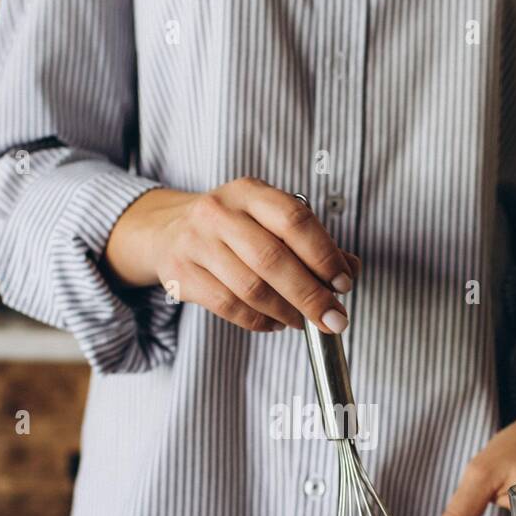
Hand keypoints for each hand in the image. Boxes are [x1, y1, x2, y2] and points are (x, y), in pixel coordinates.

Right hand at [104, 177, 359, 332]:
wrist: (166, 230)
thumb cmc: (231, 228)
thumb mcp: (267, 218)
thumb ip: (310, 242)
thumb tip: (349, 270)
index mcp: (250, 192)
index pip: (294, 220)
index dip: (324, 254)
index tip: (343, 282)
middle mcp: (219, 212)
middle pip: (273, 259)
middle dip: (311, 295)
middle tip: (334, 318)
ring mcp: (196, 243)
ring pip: (251, 288)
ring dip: (286, 313)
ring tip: (303, 322)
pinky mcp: (181, 274)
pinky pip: (229, 307)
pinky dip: (260, 321)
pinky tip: (275, 322)